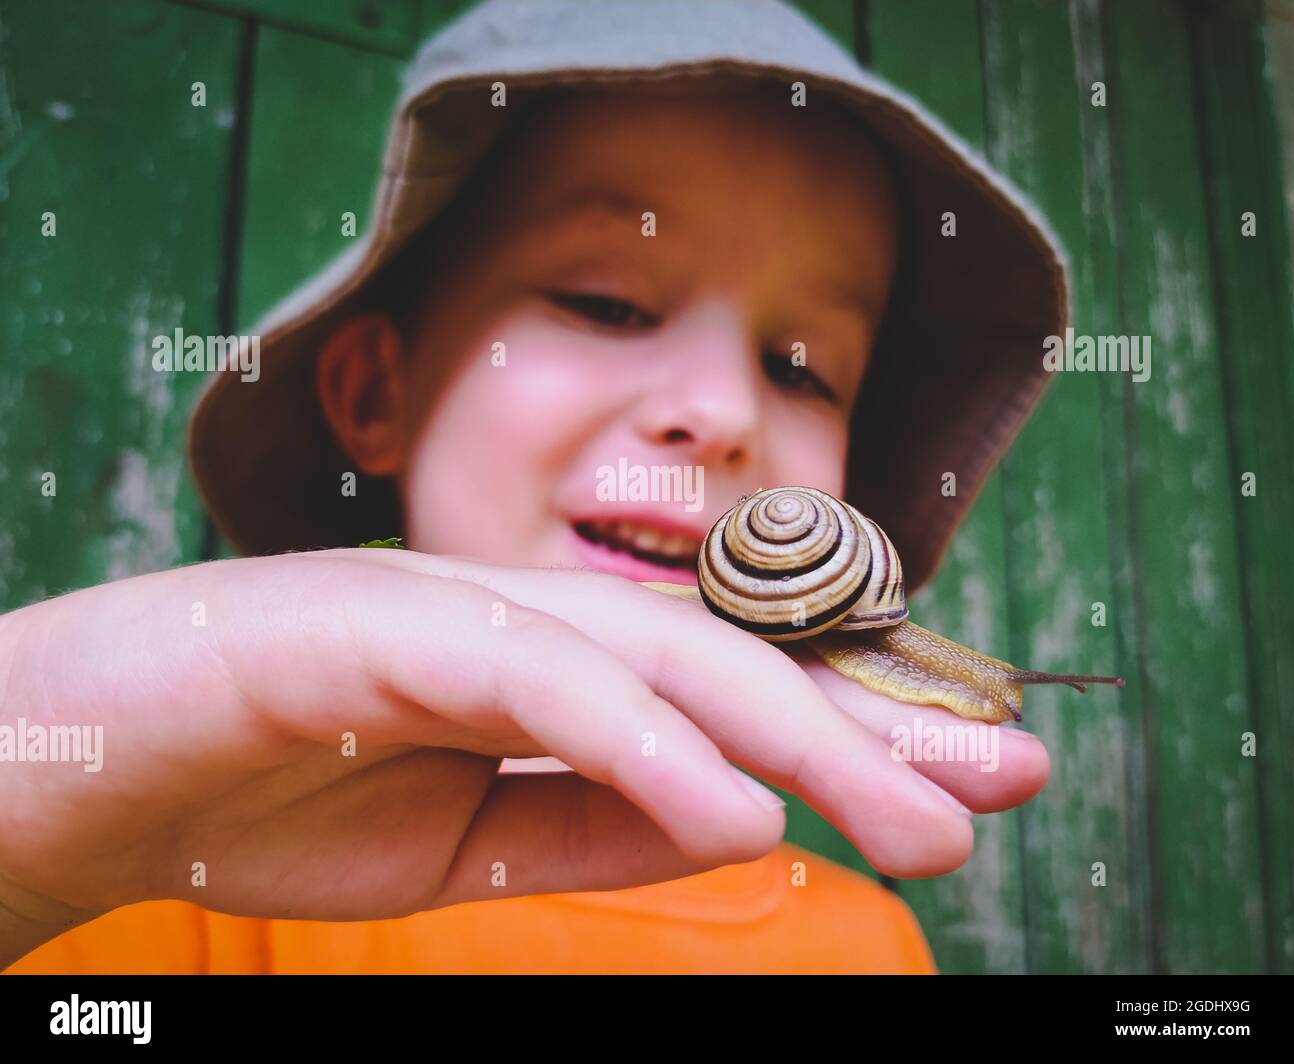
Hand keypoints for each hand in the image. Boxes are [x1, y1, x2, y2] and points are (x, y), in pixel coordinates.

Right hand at [0, 548, 1020, 964]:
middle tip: (998, 795)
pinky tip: (733, 810)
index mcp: (569, 669)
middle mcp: (542, 619)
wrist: (122, 761)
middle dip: (876, 729)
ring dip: (798, 741)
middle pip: (739, 664)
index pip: (740, 696)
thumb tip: (745, 819)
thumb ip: (604, 818)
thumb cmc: (295, 790)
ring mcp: (476, 608)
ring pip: (671, 658)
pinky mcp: (401, 624)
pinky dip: (646, 745)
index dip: (863, 732)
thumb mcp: (480, 843)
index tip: (975, 784)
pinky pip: (548, 686)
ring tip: (914, 822)